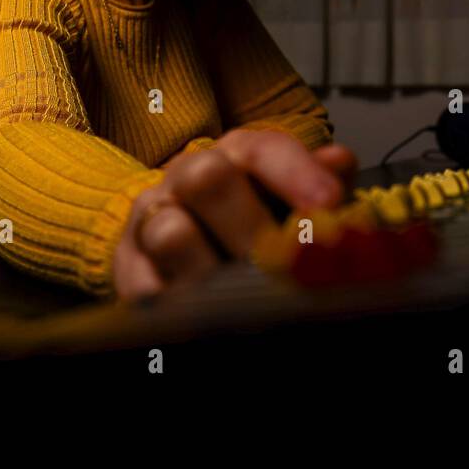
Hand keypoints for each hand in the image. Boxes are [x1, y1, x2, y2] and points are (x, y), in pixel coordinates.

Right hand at [112, 130, 357, 300]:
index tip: (328, 205)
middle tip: (284, 264)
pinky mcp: (129, 269)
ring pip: (171, 233)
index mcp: (235, 155)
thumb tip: (339, 162)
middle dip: (250, 222)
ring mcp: (152, 222)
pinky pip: (147, 289)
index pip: (262, 150)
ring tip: (247, 297)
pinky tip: (213, 318)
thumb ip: (317, 181)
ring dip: (213, 270)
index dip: (297, 175)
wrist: (174, 234)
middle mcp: (186, 177)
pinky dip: (179, 307)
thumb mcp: (288, 195)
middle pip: (205, 177)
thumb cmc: (249, 214)